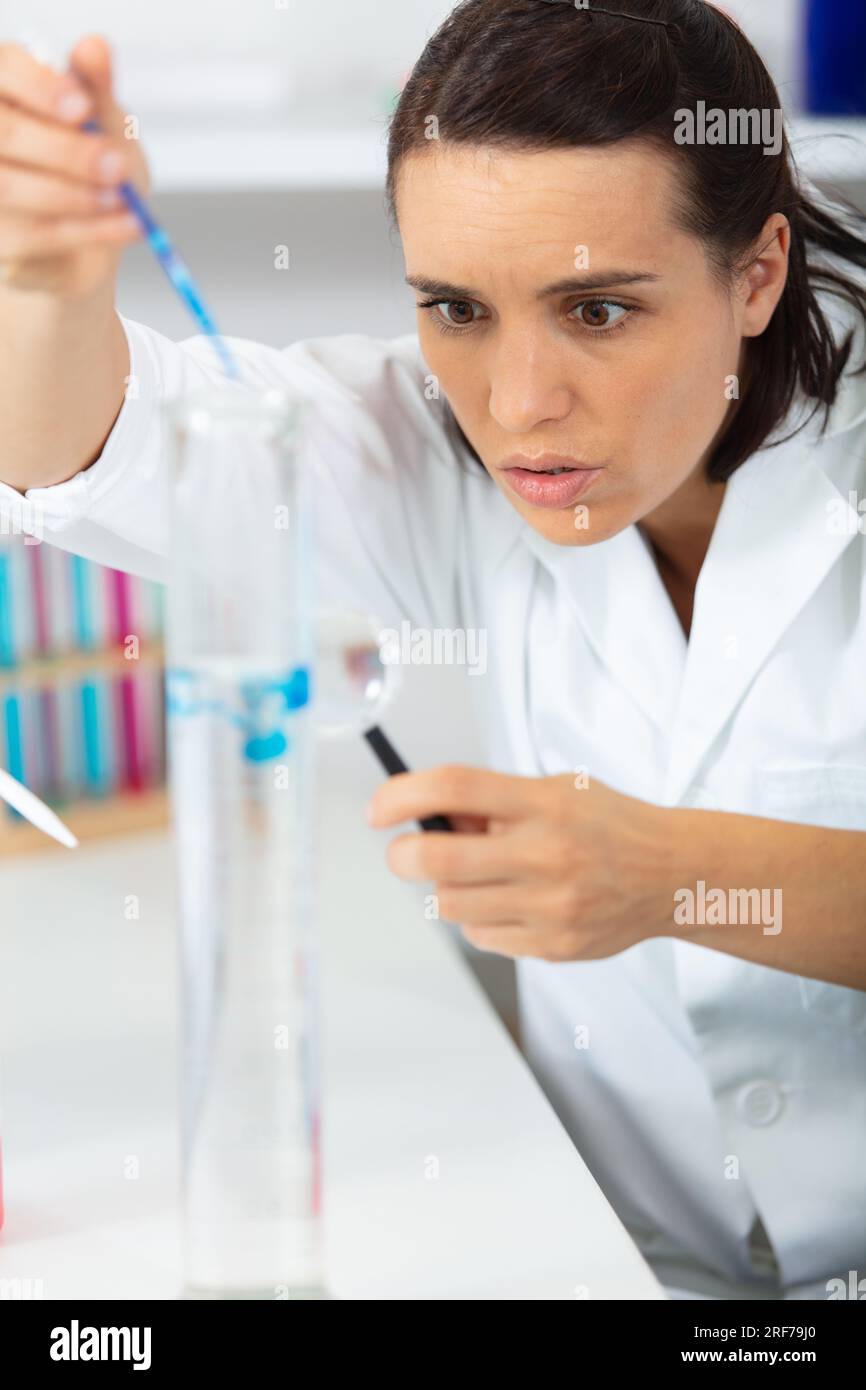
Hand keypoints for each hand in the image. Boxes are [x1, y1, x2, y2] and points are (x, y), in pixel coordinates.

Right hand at [0, 35, 147, 295]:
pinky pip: (35, 234)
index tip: (83, 108)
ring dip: (76, 195)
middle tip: (115, 166)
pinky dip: (89, 231)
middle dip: (66, 151)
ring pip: (11, 188)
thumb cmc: (93, 171)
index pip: (5, 72)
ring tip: (122, 199)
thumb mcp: (105, 125)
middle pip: (4, 132)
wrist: (96, 241)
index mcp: (5, 92)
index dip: (41, 88)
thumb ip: (97, 89)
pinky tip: (127, 225)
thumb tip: (95, 47)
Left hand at [366, 765, 669, 960]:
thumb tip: (424, 815)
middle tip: (404, 850)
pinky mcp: (554, 945)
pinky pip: (481, 935)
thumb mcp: (556, 791)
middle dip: (403, 854)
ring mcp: (550, 905)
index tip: (379, 809)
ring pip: (450, 903)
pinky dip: (480, 919)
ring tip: (476, 875)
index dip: (401, 795)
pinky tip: (509, 902)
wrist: (674, 876)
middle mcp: (546, 853)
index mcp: (544, 803)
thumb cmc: (608, 825)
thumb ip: (493, 803)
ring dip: (446, 888)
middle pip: (435, 857)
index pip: (453, 787)